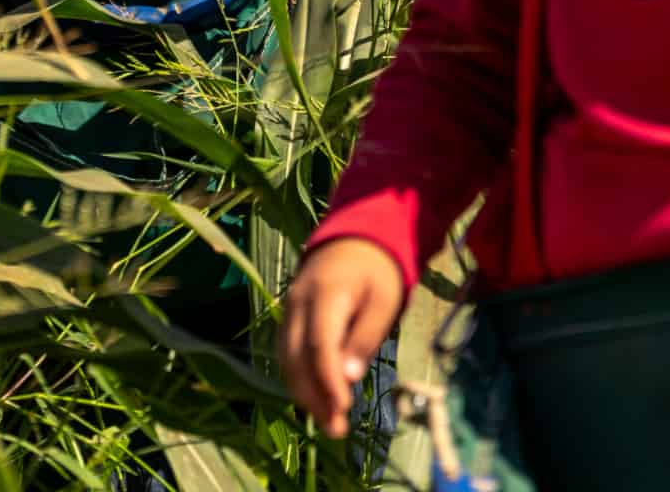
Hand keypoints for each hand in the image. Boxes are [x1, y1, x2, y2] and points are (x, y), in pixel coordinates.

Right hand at [279, 239, 404, 435]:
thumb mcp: (384, 300)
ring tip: (329, 422)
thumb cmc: (376, 272)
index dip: (327, 380)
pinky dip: (298, 377)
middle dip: (313, 396)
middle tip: (336, 429)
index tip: (343, 409)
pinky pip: (285, 350)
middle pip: (295, 355)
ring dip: (303, 392)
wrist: (353, 239)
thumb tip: (348, 377)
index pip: (319, 343)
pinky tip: (317, 398)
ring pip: (285, 357)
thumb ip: (366, 336)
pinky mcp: (288, 315)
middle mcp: (298, 301)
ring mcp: (289, 308)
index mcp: (324, 293)